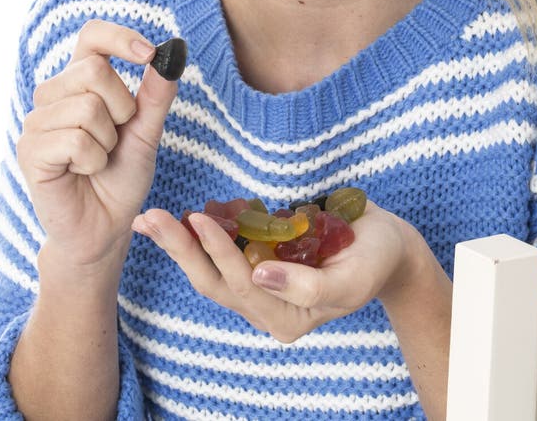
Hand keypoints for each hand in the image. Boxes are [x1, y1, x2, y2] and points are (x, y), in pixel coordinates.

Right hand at [17, 19, 178, 267]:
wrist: (105, 227)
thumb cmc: (122, 177)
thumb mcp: (147, 131)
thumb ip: (156, 93)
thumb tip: (173, 52)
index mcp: (80, 81)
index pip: (92, 35)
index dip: (120, 37)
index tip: (149, 54)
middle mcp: (53, 95)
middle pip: (94, 70)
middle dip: (122, 107)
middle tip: (115, 138)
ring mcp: (37, 122)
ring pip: (87, 107)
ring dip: (107, 141)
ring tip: (97, 159)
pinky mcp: (30, 150)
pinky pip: (76, 140)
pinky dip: (93, 161)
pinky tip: (83, 172)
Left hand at [132, 201, 421, 342]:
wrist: (386, 247)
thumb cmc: (373, 259)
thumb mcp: (350, 276)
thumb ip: (307, 283)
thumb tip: (259, 272)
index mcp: (287, 318)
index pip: (241, 285)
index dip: (217, 251)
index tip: (196, 218)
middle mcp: (267, 308)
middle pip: (213, 281)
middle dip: (180, 249)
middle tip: (150, 219)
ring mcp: (260, 288)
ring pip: (211, 269)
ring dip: (181, 244)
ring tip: (152, 220)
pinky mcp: (258, 264)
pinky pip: (223, 252)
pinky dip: (200, 237)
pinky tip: (179, 219)